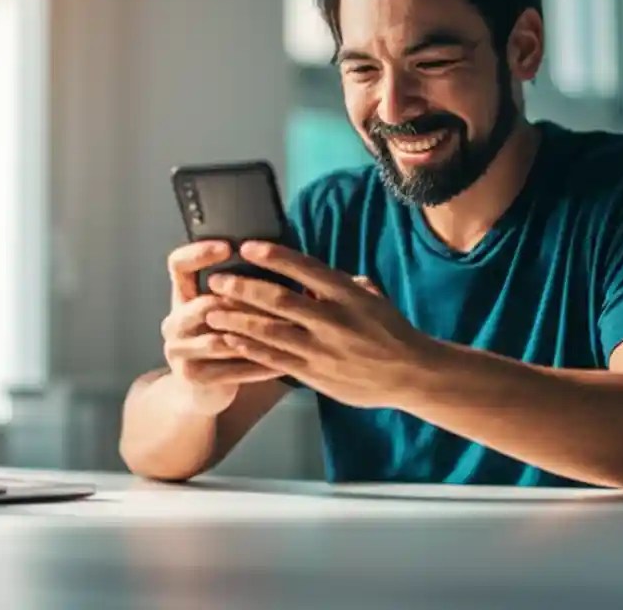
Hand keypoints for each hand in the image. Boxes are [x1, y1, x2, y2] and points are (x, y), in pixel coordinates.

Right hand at [161, 241, 284, 415]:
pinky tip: (285, 363)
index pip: (178, 265)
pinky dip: (258, 367)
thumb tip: (278, 257)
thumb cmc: (222, 340)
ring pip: (219, 340)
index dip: (199, 253)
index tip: (229, 247)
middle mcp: (174, 321)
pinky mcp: (192, 376)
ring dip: (255, 336)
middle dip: (242, 303)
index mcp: (181, 296)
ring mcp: (178, 350)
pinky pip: (230, 370)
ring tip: (288, 332)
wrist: (199, 391)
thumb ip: (238, 288)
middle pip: (204, 304)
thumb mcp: (223, 311)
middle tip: (279, 299)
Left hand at [203, 241, 437, 407]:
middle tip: (216, 280)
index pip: (306, 269)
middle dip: (243, 289)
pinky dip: (250, 349)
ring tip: (211, 311)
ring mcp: (322, 350)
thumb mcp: (372, 297)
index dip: (274, 257)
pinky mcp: (314, 374)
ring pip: (271, 332)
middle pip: (279, 301)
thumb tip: (313, 271)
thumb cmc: (390, 330)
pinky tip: (230, 340)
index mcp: (349, 295)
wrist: (411, 374)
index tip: (247, 246)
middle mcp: (333, 321)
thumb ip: (341, 284)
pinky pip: (275, 360)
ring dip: (237, 320)